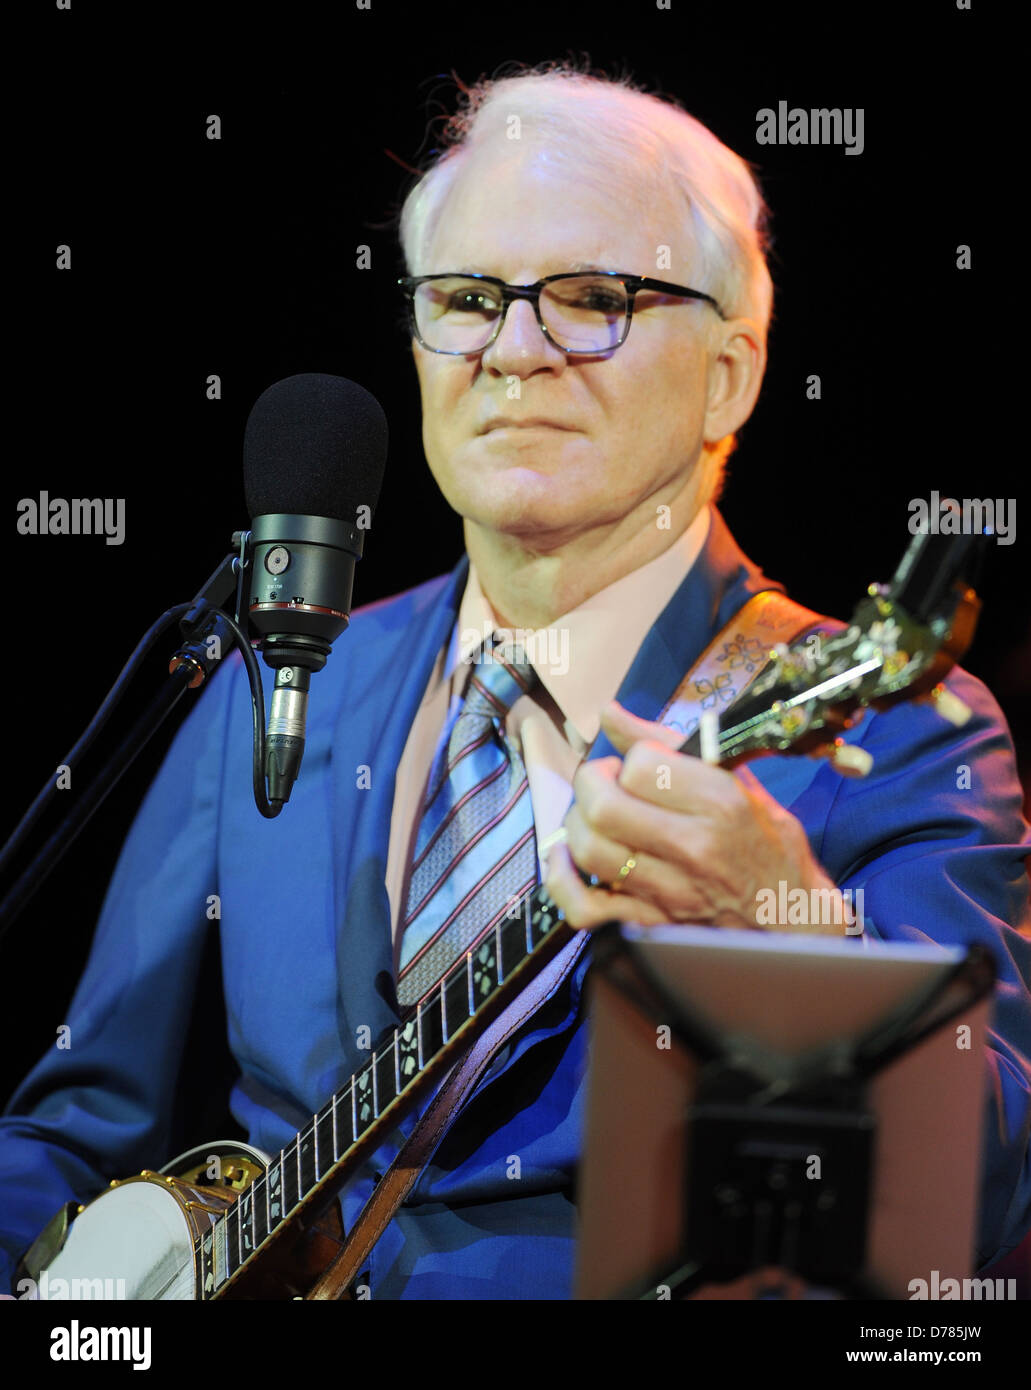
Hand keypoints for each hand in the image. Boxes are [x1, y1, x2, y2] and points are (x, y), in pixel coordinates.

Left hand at [544, 700, 850, 934]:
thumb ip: (668, 744)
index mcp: (721, 804)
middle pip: (604, 807)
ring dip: (577, 822)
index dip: (632, 756)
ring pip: (588, 850)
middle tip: (606, 782)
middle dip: (591, 782)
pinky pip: (584, 907)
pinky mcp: (650, 923)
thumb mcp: (735, 781)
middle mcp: (693, 847)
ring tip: (594, 815)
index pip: (642, 764)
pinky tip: (569, 860)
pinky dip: (562, 882)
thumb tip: (609, 713)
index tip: (641, 763)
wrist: (790, 917)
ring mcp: (669, 891)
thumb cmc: (765, 842)